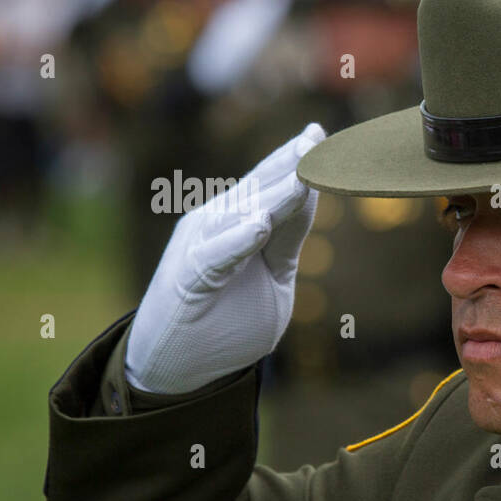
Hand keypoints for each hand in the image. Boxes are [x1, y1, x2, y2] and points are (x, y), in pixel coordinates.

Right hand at [124, 123, 325, 393]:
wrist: (176, 365)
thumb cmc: (225, 320)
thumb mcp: (273, 278)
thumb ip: (287, 243)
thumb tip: (309, 201)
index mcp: (239, 223)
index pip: (277, 191)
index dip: (301, 165)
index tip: (324, 135)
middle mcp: (218, 225)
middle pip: (260, 191)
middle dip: (290, 165)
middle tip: (318, 137)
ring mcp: (201, 248)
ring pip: (242, 215)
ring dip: (273, 194)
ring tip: (303, 172)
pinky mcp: (189, 279)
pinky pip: (215, 257)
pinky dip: (236, 240)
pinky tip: (258, 225)